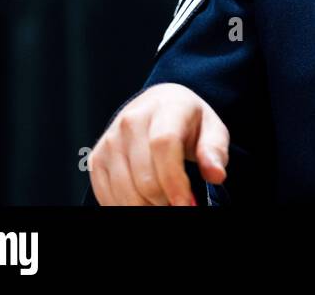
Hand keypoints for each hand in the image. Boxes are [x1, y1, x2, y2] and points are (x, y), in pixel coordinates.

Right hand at [88, 82, 229, 205]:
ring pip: (125, 190)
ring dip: (146, 207)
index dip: (175, 181)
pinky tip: (145, 202)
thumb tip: (216, 175)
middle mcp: (132, 121)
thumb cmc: (188, 123)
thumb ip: (214, 151)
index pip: (164, 145)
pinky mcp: (97, 158)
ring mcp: (110, 139)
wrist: (156, 106)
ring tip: (165, 203)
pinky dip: (126, 207)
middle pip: (144, 176)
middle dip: (164, 201)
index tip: (186, 205)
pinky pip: (107, 195)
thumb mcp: (211, 129)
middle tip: (181, 206)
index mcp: (165, 108)